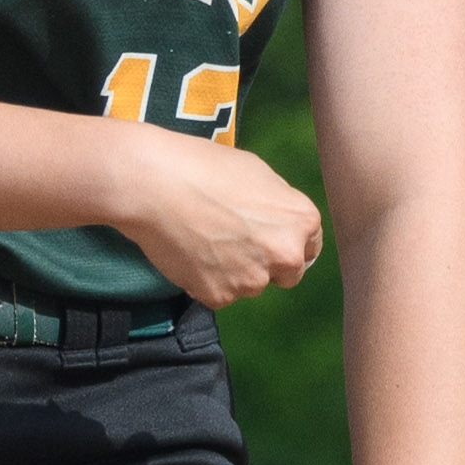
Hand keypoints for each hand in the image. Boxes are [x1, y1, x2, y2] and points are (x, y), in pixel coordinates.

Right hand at [107, 125, 323, 308]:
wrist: (154, 183)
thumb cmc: (203, 167)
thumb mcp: (258, 174)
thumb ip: (280, 206)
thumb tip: (282, 223)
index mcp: (302, 220)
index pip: (310, 247)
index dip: (286, 242)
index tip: (267, 238)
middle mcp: (286, 255)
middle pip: (287, 274)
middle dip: (266, 263)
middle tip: (233, 241)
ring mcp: (253, 279)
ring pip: (249, 284)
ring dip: (233, 271)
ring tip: (204, 238)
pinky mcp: (220, 296)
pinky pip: (218, 294)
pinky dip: (205, 279)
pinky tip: (190, 251)